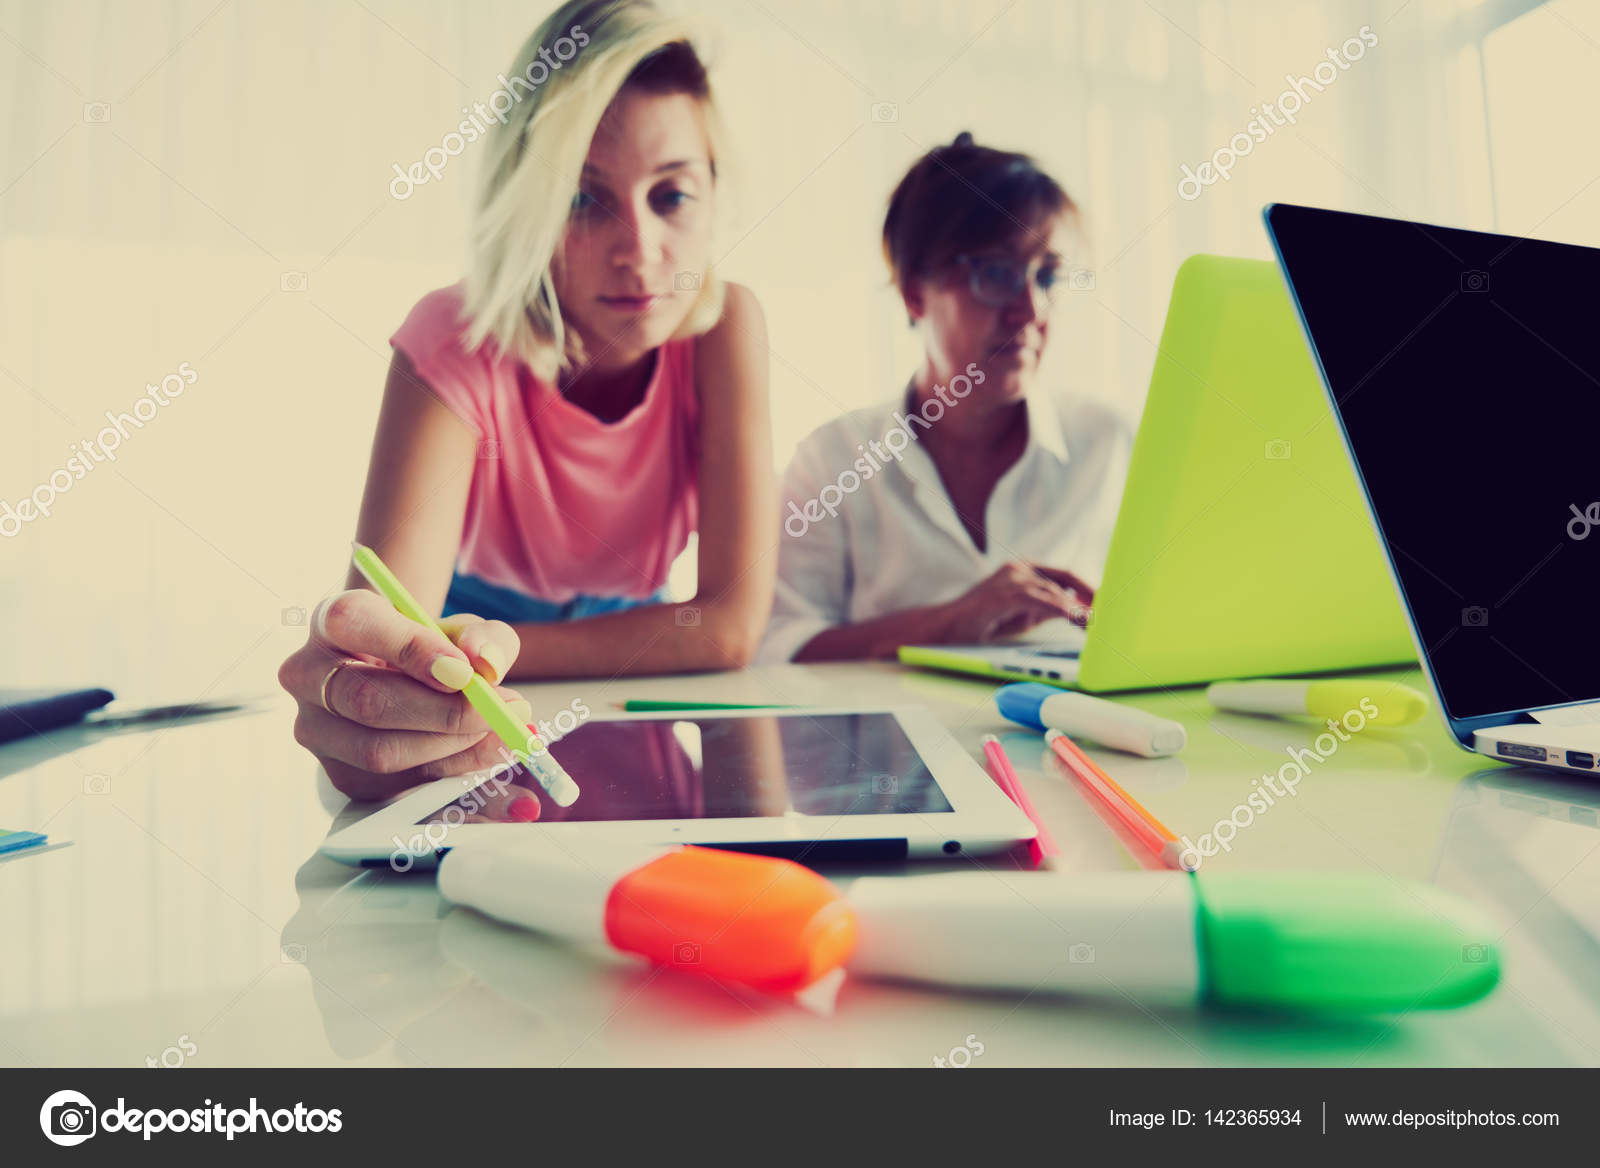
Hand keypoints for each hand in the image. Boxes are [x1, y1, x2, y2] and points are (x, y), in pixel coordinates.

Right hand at [278, 589, 531, 799]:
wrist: (406, 681)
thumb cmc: (430, 649)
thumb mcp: (463, 632)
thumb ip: (485, 638)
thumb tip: (487, 663)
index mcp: (332, 621)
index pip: (353, 624)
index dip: (409, 649)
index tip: (463, 671)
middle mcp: (307, 674)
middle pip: (365, 699)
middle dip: (443, 711)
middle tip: (498, 710)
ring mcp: (316, 730)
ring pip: (378, 751)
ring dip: (450, 746)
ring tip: (498, 730)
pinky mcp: (339, 774)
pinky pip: (395, 785)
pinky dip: (451, 773)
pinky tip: (487, 758)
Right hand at [939, 562, 1091, 642]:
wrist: (946, 628)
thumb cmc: (983, 622)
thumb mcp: (1022, 614)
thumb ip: (1047, 609)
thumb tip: (1077, 612)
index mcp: (1022, 569)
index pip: (1062, 574)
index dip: (1085, 587)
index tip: (1104, 602)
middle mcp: (1017, 568)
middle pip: (1062, 580)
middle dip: (1087, 597)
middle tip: (1107, 615)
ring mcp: (1008, 578)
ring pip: (1052, 590)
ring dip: (1077, 607)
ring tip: (1095, 622)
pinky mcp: (1003, 594)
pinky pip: (1039, 600)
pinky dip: (1061, 610)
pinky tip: (1076, 620)